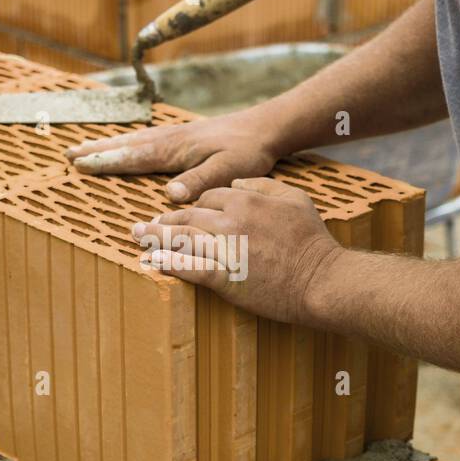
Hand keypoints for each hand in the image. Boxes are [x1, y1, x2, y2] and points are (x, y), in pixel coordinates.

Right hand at [66, 108, 285, 202]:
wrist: (264, 128)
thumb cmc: (248, 151)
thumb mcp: (229, 169)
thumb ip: (200, 180)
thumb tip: (169, 194)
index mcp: (175, 149)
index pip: (133, 157)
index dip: (106, 162)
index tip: (80, 164)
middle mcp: (170, 139)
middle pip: (125, 145)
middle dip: (96, 150)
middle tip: (67, 154)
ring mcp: (174, 135)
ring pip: (132, 139)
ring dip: (107, 144)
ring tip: (83, 147)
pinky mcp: (182, 136)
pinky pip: (144, 137)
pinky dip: (126, 140)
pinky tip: (122, 144)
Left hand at [130, 177, 343, 324]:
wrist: (321, 278)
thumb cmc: (311, 240)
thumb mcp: (295, 198)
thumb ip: (263, 185)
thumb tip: (238, 182)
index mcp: (245, 199)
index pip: (207, 197)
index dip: (193, 206)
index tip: (182, 214)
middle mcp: (231, 220)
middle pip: (187, 216)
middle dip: (163, 221)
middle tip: (145, 226)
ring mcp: (226, 249)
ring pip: (182, 239)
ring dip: (156, 238)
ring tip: (138, 239)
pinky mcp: (225, 277)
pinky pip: (189, 268)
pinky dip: (168, 264)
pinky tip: (152, 263)